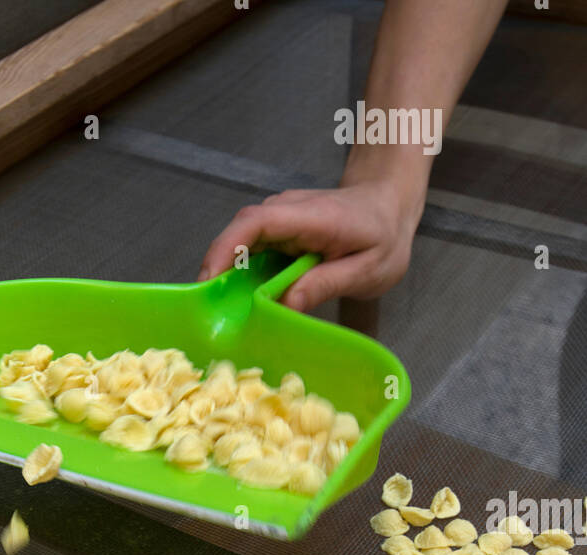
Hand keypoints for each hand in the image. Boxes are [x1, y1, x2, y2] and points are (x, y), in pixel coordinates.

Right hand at [197, 176, 424, 312]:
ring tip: (220, 308)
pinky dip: (239, 272)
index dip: (227, 249)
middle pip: (239, 231)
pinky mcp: (277, 230)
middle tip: (207, 308)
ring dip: (226, 272)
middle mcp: (289, 211)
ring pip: (240, 240)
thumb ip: (327, 284)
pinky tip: (238, 297)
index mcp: (313, 217)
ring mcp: (281, 218)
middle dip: (217, 267)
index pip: (258, 223)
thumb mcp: (368, 269)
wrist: (389, 204)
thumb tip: (286, 304)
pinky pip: (250, 248)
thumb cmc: (384, 235)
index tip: (210, 280)